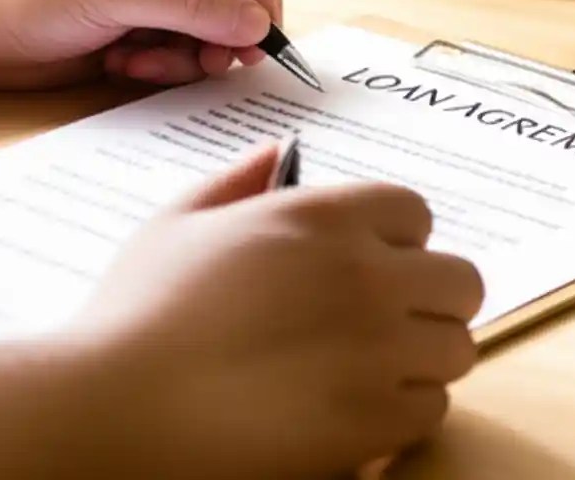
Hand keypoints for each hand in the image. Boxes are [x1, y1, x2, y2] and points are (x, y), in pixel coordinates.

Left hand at [0, 0, 282, 89]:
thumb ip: (191, 4)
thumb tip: (257, 24)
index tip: (261, 13)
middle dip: (234, 21)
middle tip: (232, 56)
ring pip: (220, 21)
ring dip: (198, 50)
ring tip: (157, 63)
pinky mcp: (150, 27)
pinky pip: (191, 48)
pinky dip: (169, 64)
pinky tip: (127, 64)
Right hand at [70, 145, 484, 477]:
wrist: (112, 411)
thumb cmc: (133, 317)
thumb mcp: (178, 225)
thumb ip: (237, 182)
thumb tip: (279, 153)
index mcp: (323, 218)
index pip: (417, 212)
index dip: (396, 240)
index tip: (368, 264)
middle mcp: (366, 276)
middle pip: (461, 280)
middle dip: (431, 297)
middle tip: (388, 319)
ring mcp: (378, 350)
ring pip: (456, 346)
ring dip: (422, 356)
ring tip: (373, 367)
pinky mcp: (375, 420)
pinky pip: (433, 408)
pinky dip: (403, 411)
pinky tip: (357, 410)